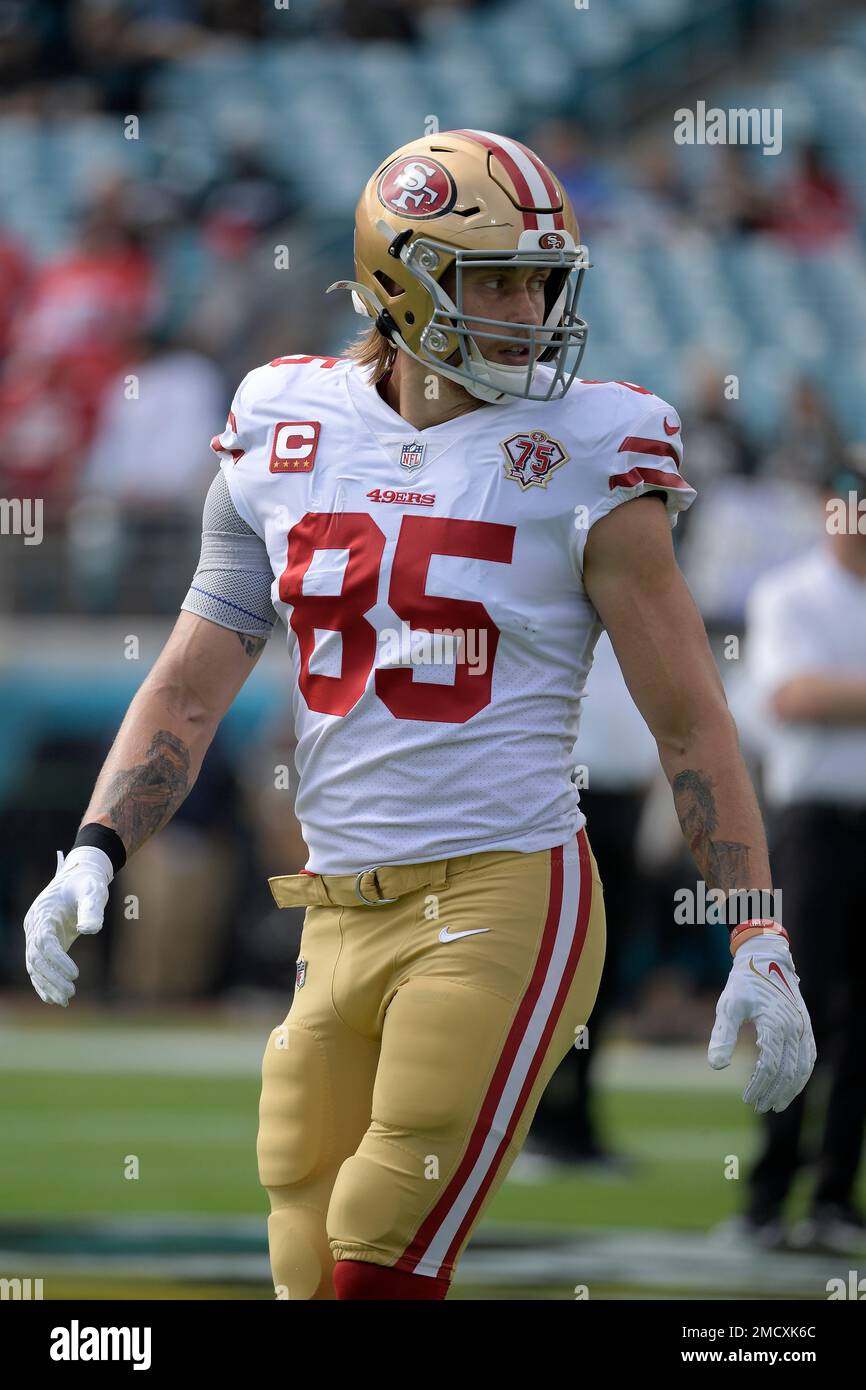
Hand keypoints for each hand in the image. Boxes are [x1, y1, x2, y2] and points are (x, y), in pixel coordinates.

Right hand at [23, 847, 112, 1006]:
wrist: (78, 875)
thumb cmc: (87, 883)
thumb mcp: (93, 890)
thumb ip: (92, 908)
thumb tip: (90, 930)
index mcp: (45, 912)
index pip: (45, 942)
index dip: (57, 960)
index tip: (75, 975)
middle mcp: (35, 925)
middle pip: (36, 957)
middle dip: (51, 978)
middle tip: (71, 993)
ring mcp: (36, 934)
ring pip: (34, 965)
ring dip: (47, 984)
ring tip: (66, 1000)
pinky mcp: (43, 941)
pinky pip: (38, 966)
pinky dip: (44, 983)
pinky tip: (54, 999)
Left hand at [708, 934, 815, 1112]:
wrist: (765, 958)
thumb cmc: (743, 982)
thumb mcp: (728, 1006)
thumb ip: (723, 1036)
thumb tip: (716, 1066)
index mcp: (775, 1024)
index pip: (770, 1066)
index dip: (759, 1086)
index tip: (747, 1099)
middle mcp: (794, 1028)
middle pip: (788, 1071)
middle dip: (774, 1092)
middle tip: (759, 1107)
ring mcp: (803, 1028)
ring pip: (803, 1068)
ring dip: (791, 1089)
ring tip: (776, 1104)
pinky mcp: (806, 1026)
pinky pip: (809, 1057)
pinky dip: (802, 1075)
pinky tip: (791, 1086)